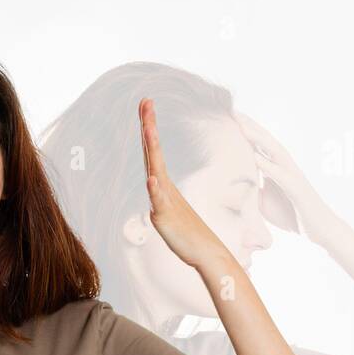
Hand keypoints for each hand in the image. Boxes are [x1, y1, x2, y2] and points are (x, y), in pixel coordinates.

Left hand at [138, 98, 229, 270]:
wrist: (207, 253)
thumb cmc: (189, 234)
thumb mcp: (168, 211)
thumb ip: (161, 197)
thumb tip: (155, 187)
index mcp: (163, 184)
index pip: (152, 151)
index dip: (148, 127)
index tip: (146, 104)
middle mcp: (164, 188)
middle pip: (153, 153)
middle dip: (149, 126)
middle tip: (146, 101)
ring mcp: (166, 201)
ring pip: (156, 171)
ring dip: (152, 150)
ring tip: (148, 128)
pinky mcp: (167, 218)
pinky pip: (160, 203)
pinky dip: (156, 191)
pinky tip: (152, 179)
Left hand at [234, 111, 329, 243]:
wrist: (318, 229)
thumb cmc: (291, 214)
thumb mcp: (263, 201)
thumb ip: (250, 189)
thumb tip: (231, 186)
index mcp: (275, 169)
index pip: (258, 146)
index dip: (244, 132)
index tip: (226, 118)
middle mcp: (285, 167)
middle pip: (266, 142)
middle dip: (250, 126)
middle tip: (233, 111)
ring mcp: (293, 175)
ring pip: (275, 152)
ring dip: (259, 138)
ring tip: (242, 126)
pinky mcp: (297, 189)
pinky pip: (282, 175)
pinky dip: (268, 166)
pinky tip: (255, 158)